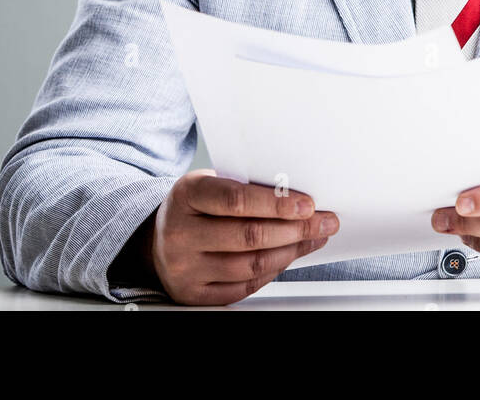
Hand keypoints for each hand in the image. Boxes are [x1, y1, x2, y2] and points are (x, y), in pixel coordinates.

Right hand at [147, 169, 338, 304]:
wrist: (156, 241)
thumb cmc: (194, 207)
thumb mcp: (209, 184)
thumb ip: (245, 188)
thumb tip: (297, 198)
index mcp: (186, 196)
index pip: (236, 200)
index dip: (277, 203)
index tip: (308, 205)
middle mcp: (181, 234)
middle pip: (249, 235)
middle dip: (296, 229)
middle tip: (323, 222)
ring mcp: (185, 268)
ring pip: (251, 264)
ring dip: (291, 251)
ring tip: (311, 238)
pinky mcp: (193, 294)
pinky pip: (244, 287)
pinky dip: (273, 271)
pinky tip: (288, 256)